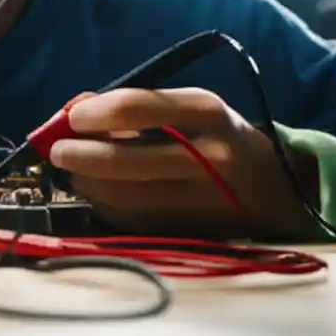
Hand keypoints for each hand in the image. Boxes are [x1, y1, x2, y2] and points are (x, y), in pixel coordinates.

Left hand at [48, 87, 321, 239]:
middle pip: (125, 160)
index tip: (72, 117)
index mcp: (207, 113)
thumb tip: (73, 111)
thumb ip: (133, 105)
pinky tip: (97, 192)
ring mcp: (202, 199)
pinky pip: (132, 220)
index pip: (137, 108)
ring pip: (124, 197)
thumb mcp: (188, 107)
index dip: (93, 113)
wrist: (277, 188)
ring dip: (86, 184)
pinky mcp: (193, 230)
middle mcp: (209, 156)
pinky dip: (104, 206)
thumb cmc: (218, 137)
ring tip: (73, 171)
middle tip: (58, 151)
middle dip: (79, 155)